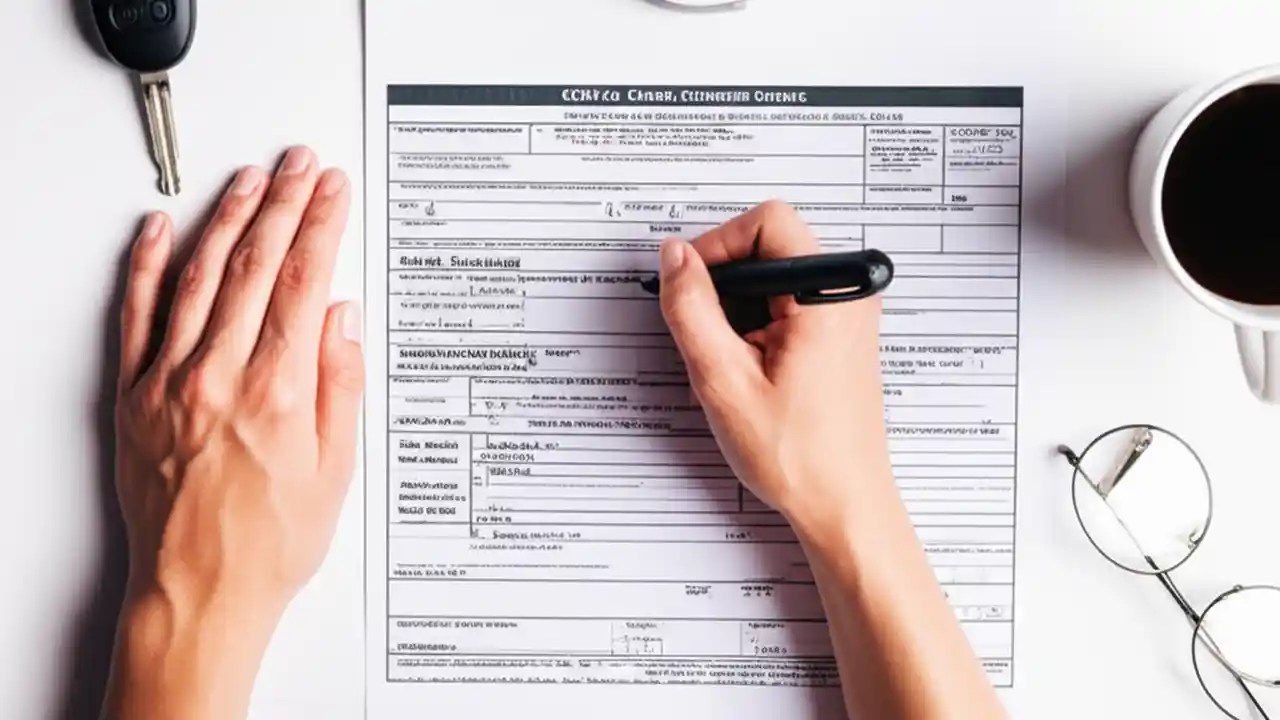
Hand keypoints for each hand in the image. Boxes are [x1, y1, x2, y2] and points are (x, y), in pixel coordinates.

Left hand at [105, 147, 362, 719]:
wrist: (198, 591)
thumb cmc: (269, 542)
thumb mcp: (335, 469)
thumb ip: (340, 384)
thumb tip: (340, 318)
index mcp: (276, 391)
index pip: (304, 281)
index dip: (321, 224)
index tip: (333, 190)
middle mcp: (217, 375)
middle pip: (254, 264)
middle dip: (282, 203)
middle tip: (299, 166)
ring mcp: (169, 381)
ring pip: (197, 276)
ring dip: (225, 219)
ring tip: (248, 181)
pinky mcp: (134, 396)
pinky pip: (136, 314)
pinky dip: (144, 265)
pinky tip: (156, 230)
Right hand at [657, 201, 890, 527]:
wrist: (843, 505)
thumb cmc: (797, 457)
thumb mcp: (723, 381)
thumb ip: (692, 309)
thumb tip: (675, 258)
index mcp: (828, 296)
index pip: (766, 222)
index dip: (718, 245)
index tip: (690, 284)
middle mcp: (849, 295)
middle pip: (770, 245)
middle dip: (726, 284)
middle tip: (708, 337)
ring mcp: (849, 315)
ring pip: (775, 277)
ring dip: (739, 310)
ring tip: (731, 365)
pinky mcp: (842, 335)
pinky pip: (789, 304)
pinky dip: (757, 327)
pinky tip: (750, 372)